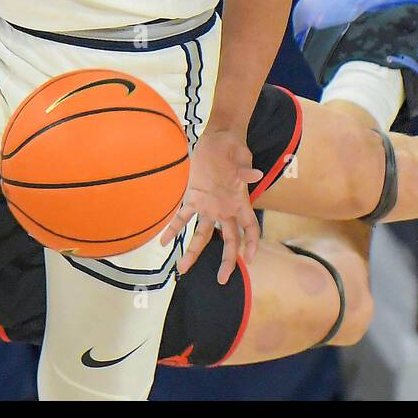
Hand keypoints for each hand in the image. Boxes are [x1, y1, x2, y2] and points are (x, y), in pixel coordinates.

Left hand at [159, 127, 261, 282]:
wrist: (216, 137)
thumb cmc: (233, 147)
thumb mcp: (242, 155)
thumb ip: (246, 169)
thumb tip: (255, 175)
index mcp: (240, 202)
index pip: (250, 227)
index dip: (252, 243)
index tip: (250, 259)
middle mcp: (224, 209)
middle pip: (229, 240)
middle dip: (228, 260)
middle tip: (223, 279)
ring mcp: (208, 206)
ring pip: (203, 235)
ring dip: (193, 252)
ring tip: (182, 269)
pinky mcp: (192, 198)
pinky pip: (181, 217)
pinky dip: (172, 229)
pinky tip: (162, 242)